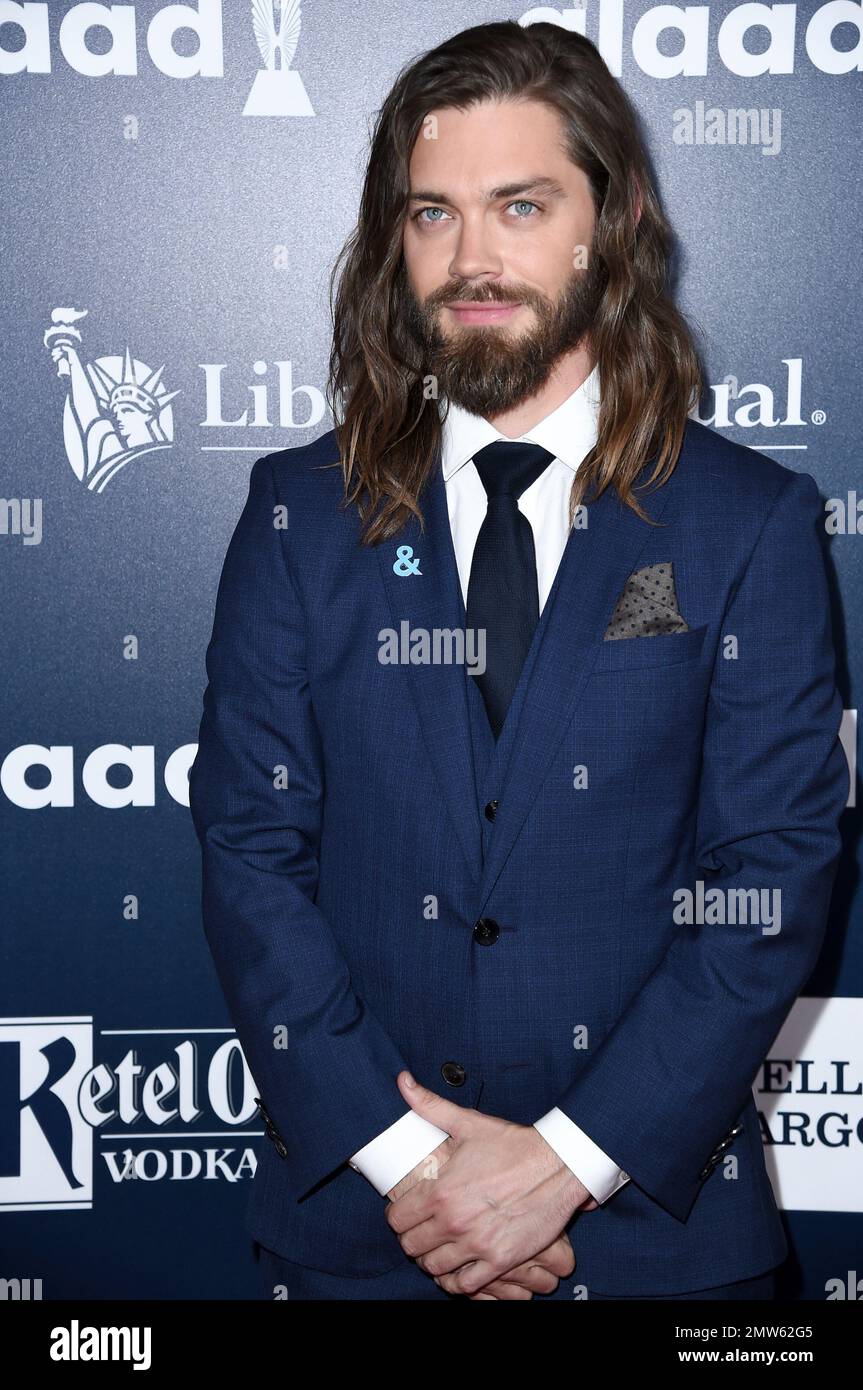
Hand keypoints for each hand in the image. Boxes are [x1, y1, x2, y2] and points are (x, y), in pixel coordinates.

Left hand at [386, 1071, 596, 1296]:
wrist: (559, 1165)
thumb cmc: (514, 1145)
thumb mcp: (468, 1122)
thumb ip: (429, 1106)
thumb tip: (402, 1082)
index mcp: (441, 1190)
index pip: (396, 1219)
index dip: (398, 1215)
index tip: (408, 1211)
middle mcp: (454, 1221)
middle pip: (411, 1247)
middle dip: (413, 1239)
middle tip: (423, 1230)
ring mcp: (477, 1244)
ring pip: (434, 1269)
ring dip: (433, 1260)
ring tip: (440, 1248)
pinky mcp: (500, 1260)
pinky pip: (465, 1286)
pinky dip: (458, 1282)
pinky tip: (460, 1268)